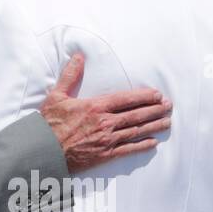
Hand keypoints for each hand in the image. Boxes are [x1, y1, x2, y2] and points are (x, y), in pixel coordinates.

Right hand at [39, 53, 171, 171]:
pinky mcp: (105, 155)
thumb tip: (78, 57)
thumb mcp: (57, 96)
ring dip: (153, 126)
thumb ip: (70, 76)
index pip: (126, 99)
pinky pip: (128, 150)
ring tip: (167, 122)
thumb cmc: (48, 124)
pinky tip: (153, 143)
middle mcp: (105, 122)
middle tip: (168, 106)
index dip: (144, 96)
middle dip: (155, 110)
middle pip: (136, 114)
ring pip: (136, 131)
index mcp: (95, 106)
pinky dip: (142, 146)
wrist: (43, 151)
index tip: (157, 94)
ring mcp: (107, 139)